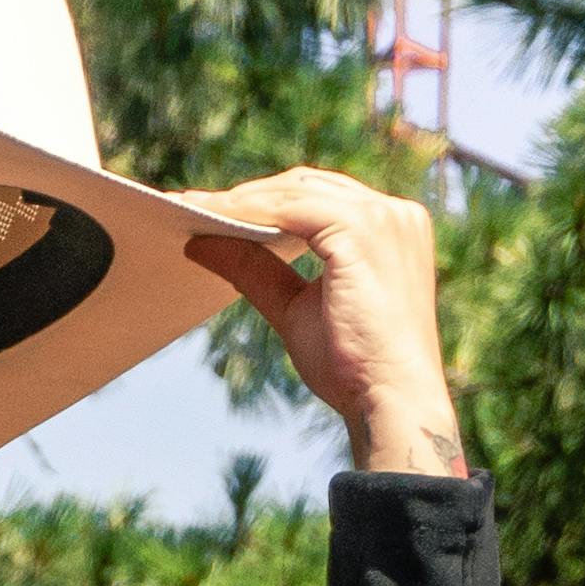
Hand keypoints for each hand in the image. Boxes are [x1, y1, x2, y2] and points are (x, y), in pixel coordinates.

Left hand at [182, 168, 462, 476]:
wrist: (390, 400)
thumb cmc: (352, 366)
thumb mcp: (294, 309)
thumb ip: (255, 272)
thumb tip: (201, 244)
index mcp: (389, 228)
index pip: (320, 198)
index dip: (266, 200)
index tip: (214, 207)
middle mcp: (393, 212)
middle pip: (307, 185)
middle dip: (248, 194)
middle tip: (191, 203)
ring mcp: (382, 216)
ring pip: (295, 192)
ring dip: (240, 200)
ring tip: (191, 210)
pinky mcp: (361, 230)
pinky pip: (291, 210)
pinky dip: (249, 213)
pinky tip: (215, 221)